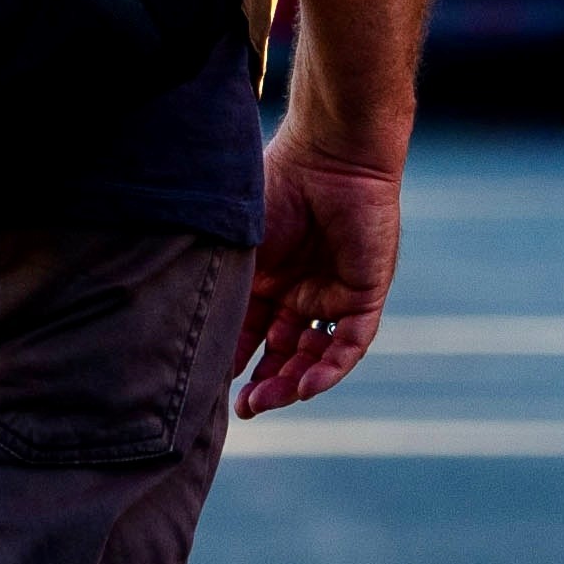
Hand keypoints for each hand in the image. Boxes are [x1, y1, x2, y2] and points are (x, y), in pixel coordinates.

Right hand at [237, 132, 404, 417]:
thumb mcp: (241, 248)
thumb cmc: (277, 187)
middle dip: (265, 382)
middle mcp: (301, 288)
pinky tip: (306, 386)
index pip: (252, 332)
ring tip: (266, 401)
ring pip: (316, 352)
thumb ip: (228, 292)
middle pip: (284, 350)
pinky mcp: (365, 291)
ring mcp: (334, 291)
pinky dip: (329, 366)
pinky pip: (350, 341)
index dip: (236, 360)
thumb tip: (198, 341)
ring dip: (294, 381)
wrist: (330, 154)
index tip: (212, 387)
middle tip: (245, 408)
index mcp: (269, 275)